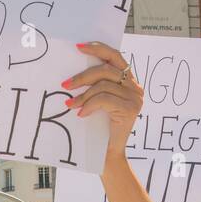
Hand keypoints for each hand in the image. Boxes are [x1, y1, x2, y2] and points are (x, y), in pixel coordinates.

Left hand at [65, 42, 143, 156]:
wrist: (108, 154)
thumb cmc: (100, 128)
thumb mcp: (97, 102)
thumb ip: (95, 85)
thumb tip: (75, 72)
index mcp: (128, 81)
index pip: (115, 56)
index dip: (97, 49)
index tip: (79, 47)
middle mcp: (135, 87)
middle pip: (107, 69)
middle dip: (83, 76)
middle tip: (65, 84)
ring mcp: (135, 98)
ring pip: (103, 85)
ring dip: (83, 95)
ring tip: (71, 105)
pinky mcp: (130, 109)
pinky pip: (104, 99)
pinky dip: (89, 105)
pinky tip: (81, 114)